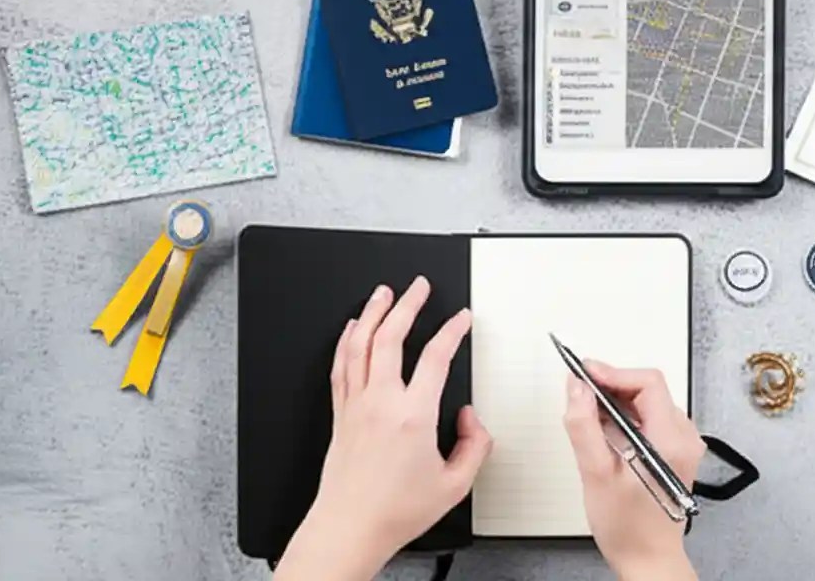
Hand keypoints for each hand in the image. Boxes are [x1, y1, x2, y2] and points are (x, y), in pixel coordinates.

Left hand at [275, 277, 493, 580]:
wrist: (350, 527)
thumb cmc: (394, 511)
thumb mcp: (455, 485)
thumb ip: (474, 446)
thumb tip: (470, 420)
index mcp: (412, 416)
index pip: (435, 357)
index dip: (452, 331)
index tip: (461, 319)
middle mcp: (380, 403)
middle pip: (391, 337)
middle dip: (408, 304)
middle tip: (418, 287)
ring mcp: (356, 405)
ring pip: (361, 344)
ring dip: (373, 312)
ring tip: (383, 293)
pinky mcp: (340, 414)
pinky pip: (341, 365)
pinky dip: (347, 340)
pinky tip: (352, 328)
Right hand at [563, 361, 705, 580]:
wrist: (648, 559)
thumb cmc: (628, 528)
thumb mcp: (595, 474)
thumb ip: (584, 426)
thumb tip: (576, 388)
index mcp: (670, 440)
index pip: (647, 382)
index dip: (612, 372)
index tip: (584, 373)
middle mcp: (683, 438)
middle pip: (647, 389)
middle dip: (611, 386)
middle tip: (579, 393)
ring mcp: (681, 445)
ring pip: (647, 402)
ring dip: (615, 402)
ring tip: (588, 416)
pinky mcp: (673, 451)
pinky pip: (649, 419)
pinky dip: (624, 417)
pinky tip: (604, 432)